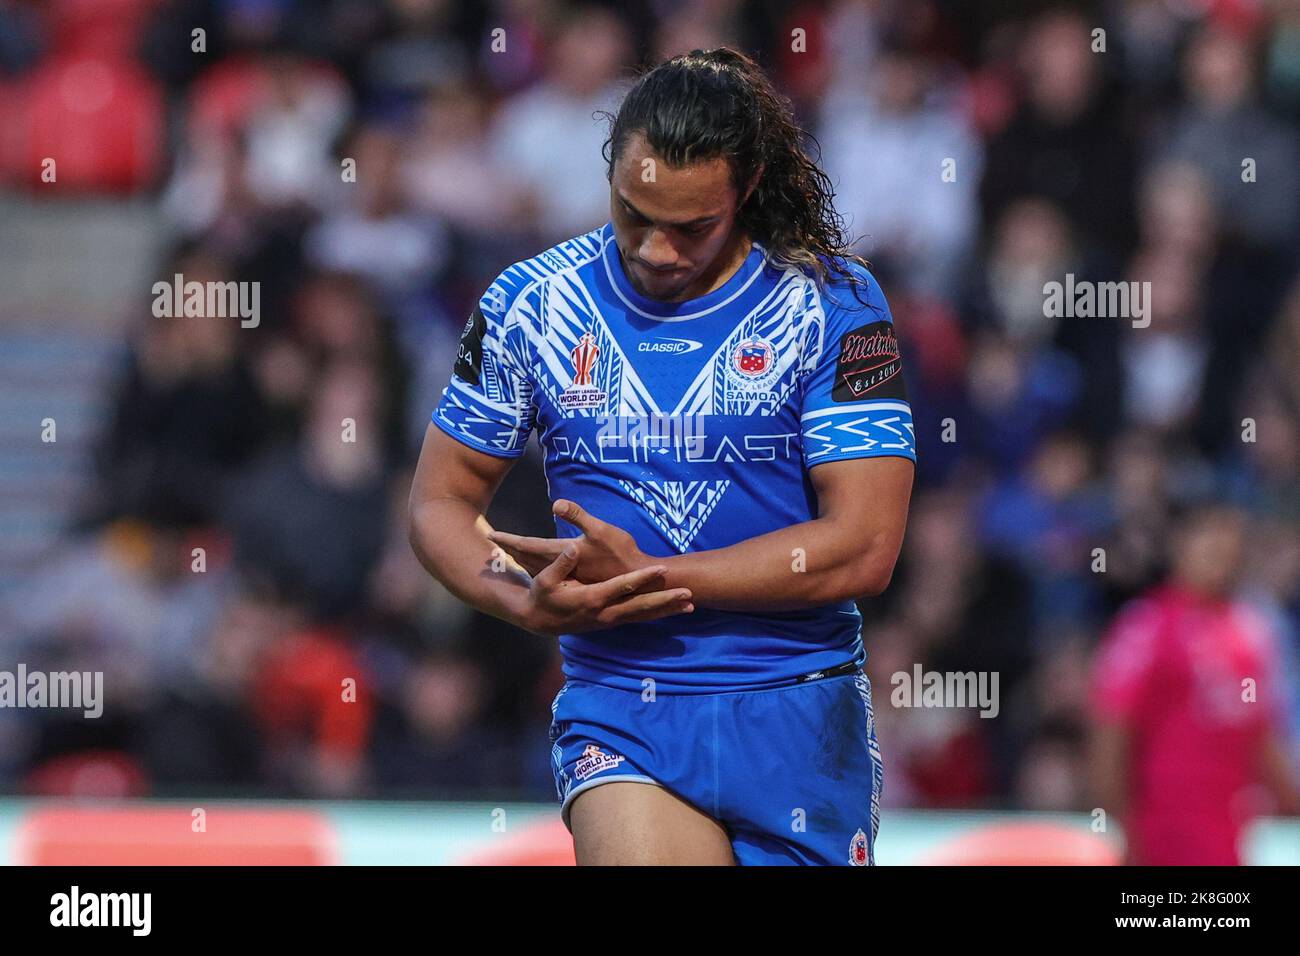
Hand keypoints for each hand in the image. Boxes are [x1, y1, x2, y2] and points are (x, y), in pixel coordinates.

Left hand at [488, 499, 652, 584]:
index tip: (492, 536)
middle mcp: (561, 566)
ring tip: (509, 554)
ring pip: (537, 567)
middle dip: (510, 550)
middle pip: (527, 558)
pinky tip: (535, 567)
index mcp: (563, 553)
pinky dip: (536, 568)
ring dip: (521, 560)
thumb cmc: (620, 554)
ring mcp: (568, 575)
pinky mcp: (576, 579)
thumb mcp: (601, 530)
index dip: (510, 540)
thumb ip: (577, 516)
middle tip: (492, 544)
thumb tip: (555, 503)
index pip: (529, 546)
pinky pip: (548, 572)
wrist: (637, 581)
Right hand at [514, 542, 692, 637]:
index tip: (662, 570)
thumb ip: (561, 563)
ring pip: (643, 616)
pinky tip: (674, 611)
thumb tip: (573, 547)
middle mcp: (605, 613)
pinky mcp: (612, 622)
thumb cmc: (544, 595)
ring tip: (691, 606)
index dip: (643, 579)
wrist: (540, 621)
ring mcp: (610, 620)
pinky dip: (657, 615)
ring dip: (667, 611)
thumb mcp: (546, 579)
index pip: (622, 587)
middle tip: (688, 595)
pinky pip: (639, 619)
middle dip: (665, 601)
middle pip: (640, 607)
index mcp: (591, 599)